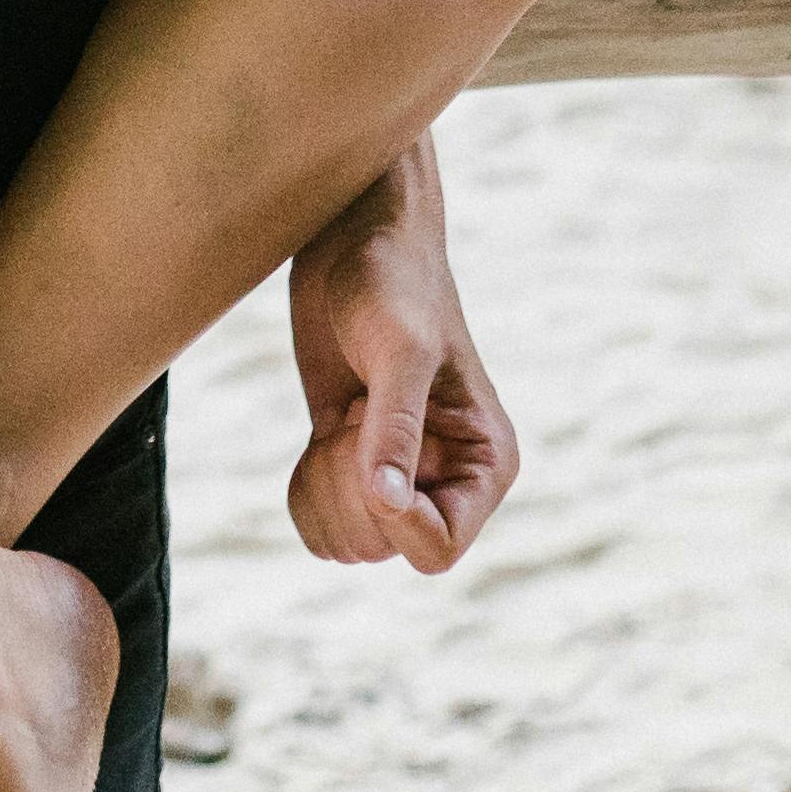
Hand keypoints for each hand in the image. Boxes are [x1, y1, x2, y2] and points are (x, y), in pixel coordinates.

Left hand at [284, 144, 519, 572]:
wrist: (351, 240)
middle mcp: (448, 480)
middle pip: (383, 550)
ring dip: (325, 489)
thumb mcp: (399, 351)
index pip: (437, 550)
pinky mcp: (350, 464)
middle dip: (350, 492)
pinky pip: (319, 521)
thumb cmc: (393, 281)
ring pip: (348, 543)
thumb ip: (395, 429)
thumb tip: (386, 503)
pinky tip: (319, 435)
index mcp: (485, 464)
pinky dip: (305, 490)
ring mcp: (397, 477)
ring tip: (342, 419)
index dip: (390, 521)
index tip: (365, 453)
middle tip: (355, 417)